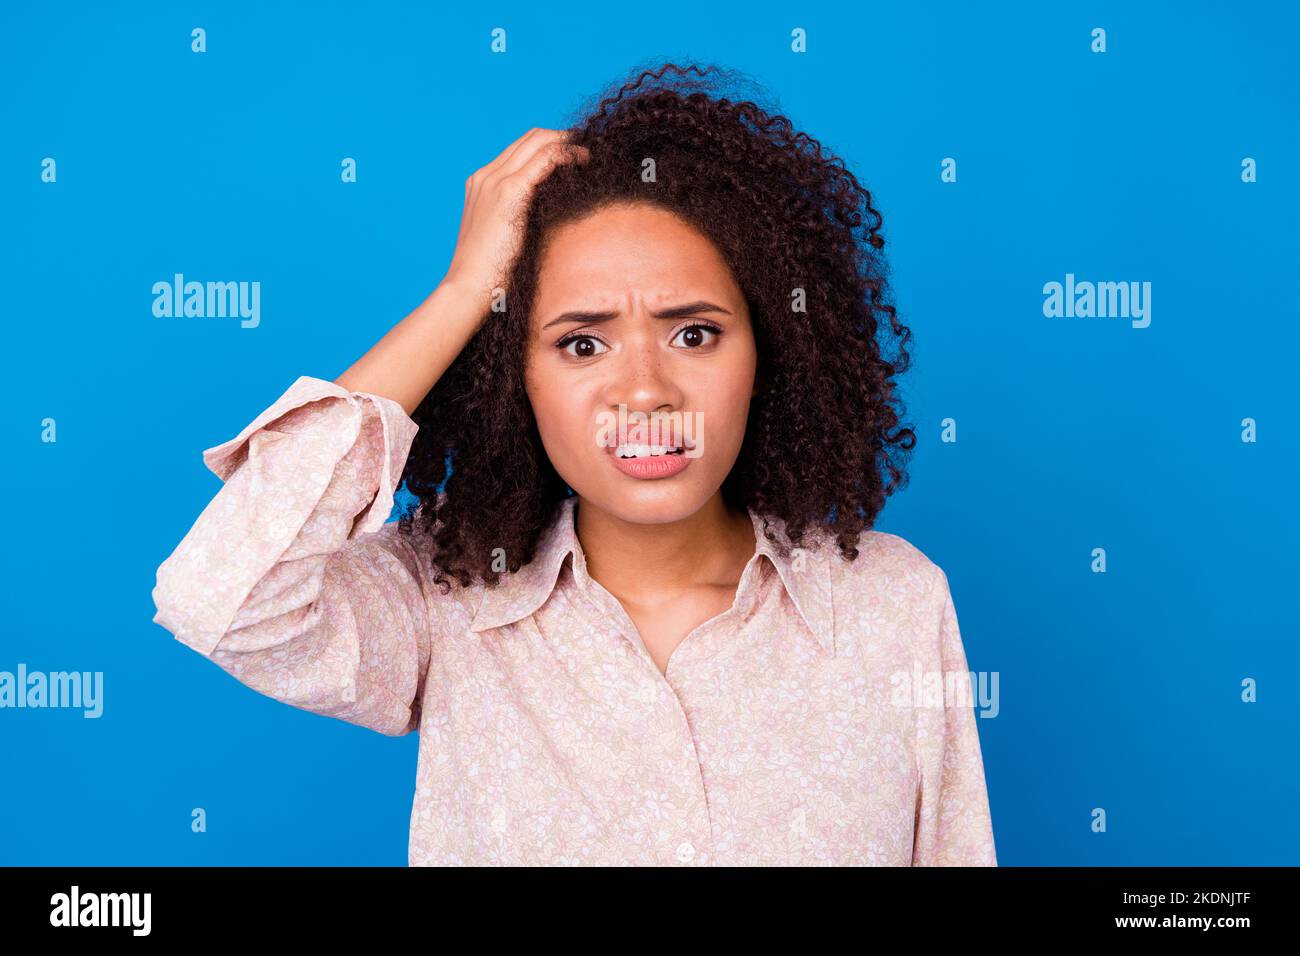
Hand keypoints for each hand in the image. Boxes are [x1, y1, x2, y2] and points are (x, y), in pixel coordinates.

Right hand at [440, 128, 589, 306]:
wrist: (468, 287)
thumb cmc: (488, 274)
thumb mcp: (501, 237)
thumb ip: (518, 219)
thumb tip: (548, 216)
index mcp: (481, 183)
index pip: (519, 149)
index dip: (549, 145)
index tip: (573, 156)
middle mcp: (486, 175)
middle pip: (531, 138)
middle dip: (562, 138)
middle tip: (586, 150)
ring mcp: (496, 181)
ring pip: (539, 141)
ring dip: (568, 143)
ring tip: (589, 156)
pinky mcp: (510, 192)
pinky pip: (547, 158)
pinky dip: (568, 154)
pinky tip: (584, 161)